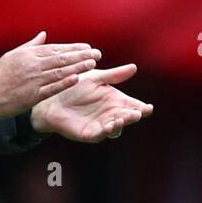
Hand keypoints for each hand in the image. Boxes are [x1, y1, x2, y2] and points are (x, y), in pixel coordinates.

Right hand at [0, 32, 100, 123]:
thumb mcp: (11, 56)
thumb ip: (30, 45)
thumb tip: (44, 35)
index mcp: (27, 54)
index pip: (55, 49)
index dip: (73, 48)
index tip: (87, 47)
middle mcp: (31, 66)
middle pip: (61, 58)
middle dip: (81, 56)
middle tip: (97, 54)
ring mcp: (32, 81)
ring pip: (59, 72)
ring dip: (78, 68)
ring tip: (92, 64)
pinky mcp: (32, 96)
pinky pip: (51, 88)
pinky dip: (64, 83)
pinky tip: (76, 79)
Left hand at [30, 63, 152, 141]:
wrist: (53, 98)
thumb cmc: (74, 87)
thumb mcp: (96, 78)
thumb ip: (114, 75)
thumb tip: (134, 67)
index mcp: (114, 100)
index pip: (132, 105)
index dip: (141, 108)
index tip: (149, 108)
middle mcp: (110, 114)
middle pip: (126, 117)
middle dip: (133, 116)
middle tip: (138, 113)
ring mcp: (101, 125)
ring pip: (115, 127)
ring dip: (121, 124)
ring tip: (123, 118)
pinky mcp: (89, 134)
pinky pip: (100, 134)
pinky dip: (106, 131)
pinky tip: (110, 125)